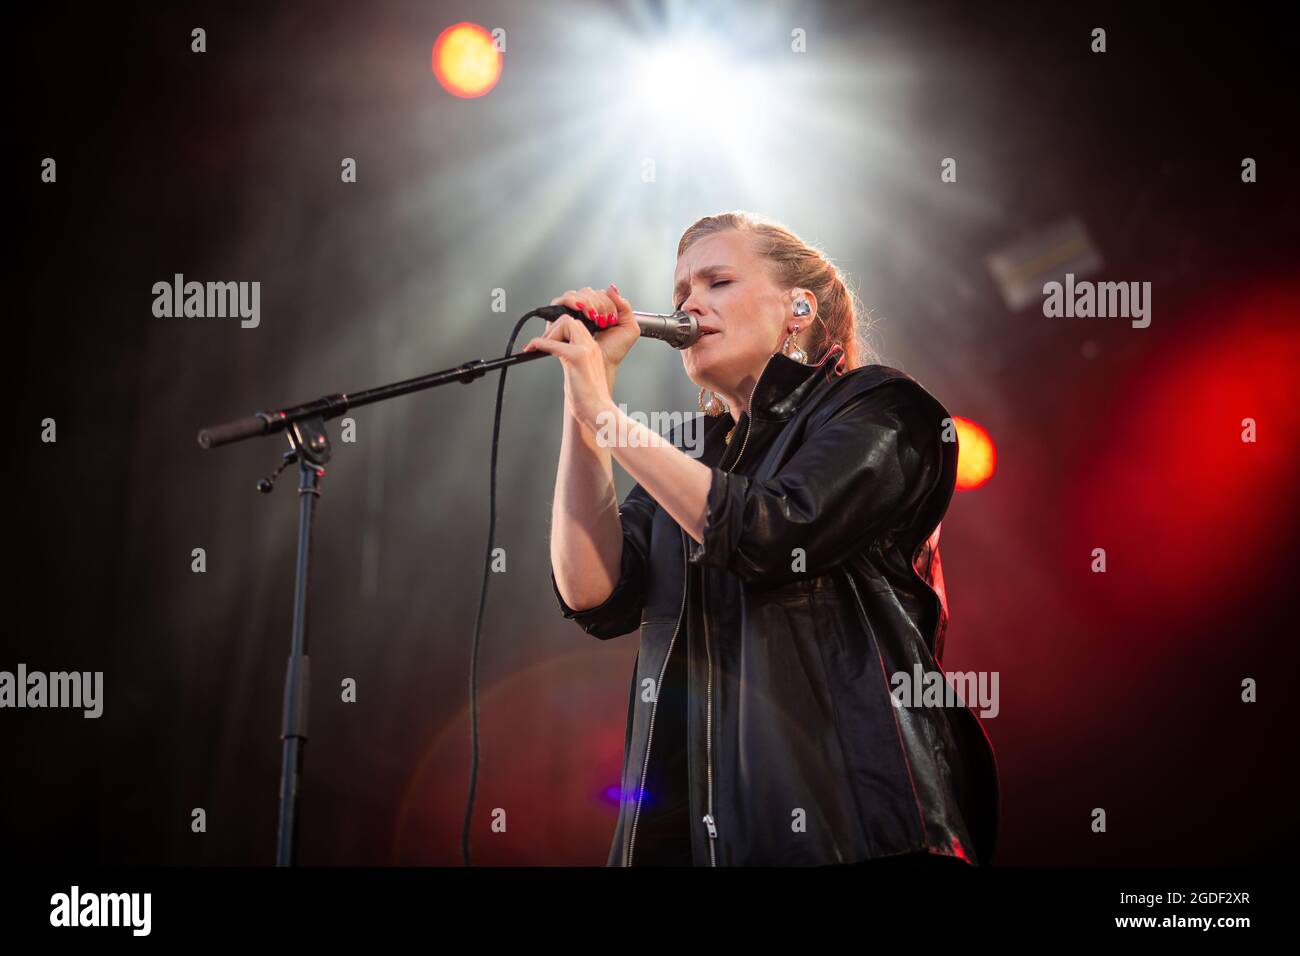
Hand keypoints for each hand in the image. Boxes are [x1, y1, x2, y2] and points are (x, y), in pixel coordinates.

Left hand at [524, 283, 637, 428]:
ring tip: (541, 347)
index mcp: (592, 349)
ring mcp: (585, 350)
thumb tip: (552, 351)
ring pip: (565, 323)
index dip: (559, 329)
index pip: (576, 325)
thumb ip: (570, 359)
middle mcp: (590, 346)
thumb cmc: (589, 399)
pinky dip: (539, 343)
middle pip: (570, 320)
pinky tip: (532, 348)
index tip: (548, 340)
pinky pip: (553, 343)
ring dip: (549, 333)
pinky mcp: (576, 358)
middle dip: (553, 328)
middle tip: (542, 344)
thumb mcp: (579, 372)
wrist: (598, 411)